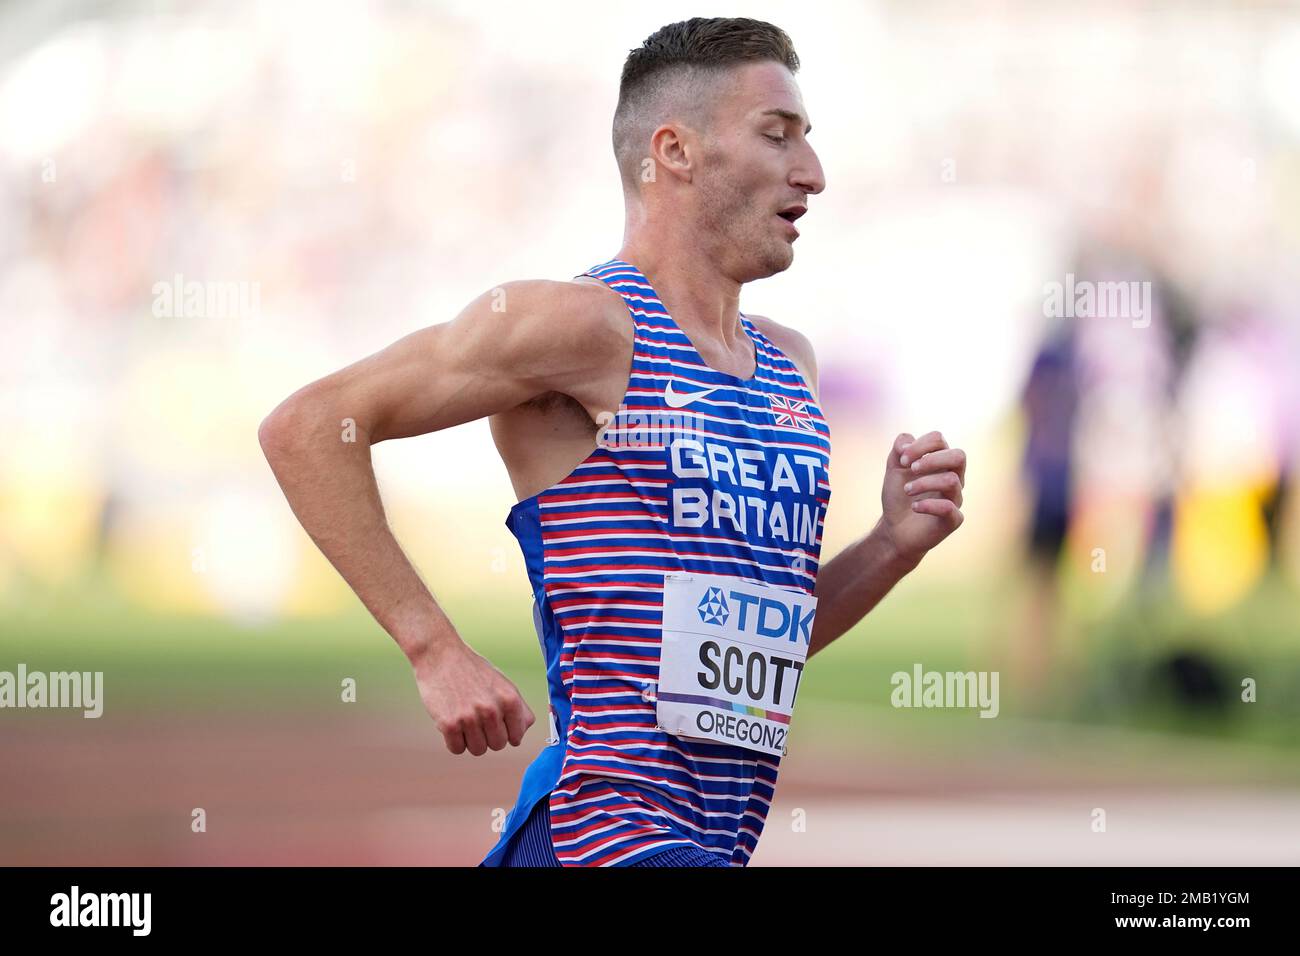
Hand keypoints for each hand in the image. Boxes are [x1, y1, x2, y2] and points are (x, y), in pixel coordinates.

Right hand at [410, 639, 535, 755]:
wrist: (440, 654)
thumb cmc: (473, 670)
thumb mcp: (502, 684)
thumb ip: (517, 708)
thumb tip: (522, 732)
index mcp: (510, 699)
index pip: (517, 737)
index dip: (505, 733)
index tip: (495, 723)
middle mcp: (493, 709)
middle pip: (498, 745)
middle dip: (488, 737)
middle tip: (477, 718)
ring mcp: (470, 718)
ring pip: (478, 750)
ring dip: (470, 739)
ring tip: (464, 719)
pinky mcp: (449, 724)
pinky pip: (457, 749)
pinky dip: (453, 741)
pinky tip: (452, 723)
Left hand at [877, 430, 965, 566]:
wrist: (894, 530)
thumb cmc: (899, 498)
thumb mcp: (894, 469)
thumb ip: (898, 450)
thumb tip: (907, 443)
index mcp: (940, 462)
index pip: (939, 440)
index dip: (920, 445)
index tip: (902, 460)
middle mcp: (953, 477)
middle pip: (958, 455)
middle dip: (931, 459)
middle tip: (910, 468)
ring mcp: (955, 498)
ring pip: (951, 480)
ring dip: (924, 483)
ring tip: (907, 490)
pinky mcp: (953, 519)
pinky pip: (949, 507)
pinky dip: (927, 505)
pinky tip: (914, 507)